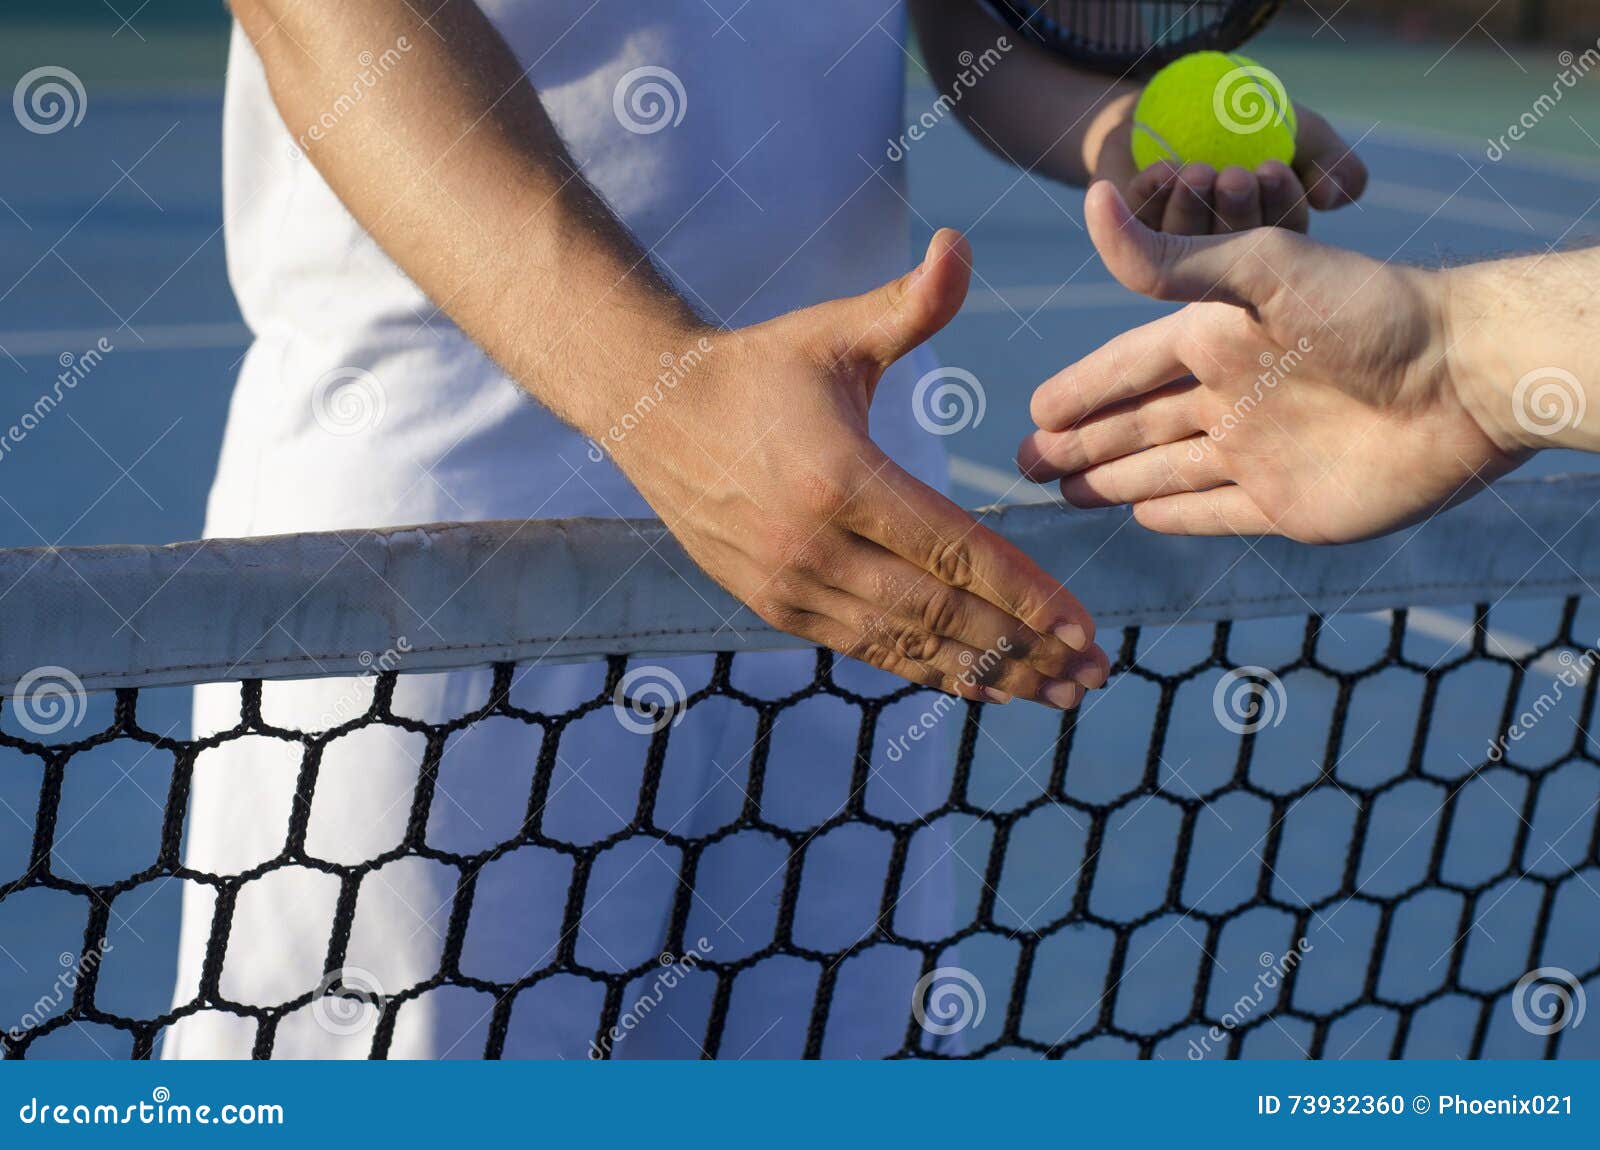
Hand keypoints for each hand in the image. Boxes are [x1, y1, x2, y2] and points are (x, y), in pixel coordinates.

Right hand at [612, 230, 1107, 707]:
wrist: (652, 412)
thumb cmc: (758, 368)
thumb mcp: (833, 333)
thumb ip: (908, 304)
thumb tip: (961, 245)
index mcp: (840, 479)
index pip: (954, 551)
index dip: (1024, 596)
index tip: (1084, 628)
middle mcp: (814, 547)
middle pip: (941, 614)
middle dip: (1025, 649)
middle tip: (1092, 674)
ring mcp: (791, 585)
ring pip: (907, 645)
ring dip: (987, 673)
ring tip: (1055, 693)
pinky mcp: (774, 606)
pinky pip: (866, 649)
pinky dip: (928, 672)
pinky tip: (981, 685)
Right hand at [1018, 184, 1527, 542]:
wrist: (1466, 379)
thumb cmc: (1368, 313)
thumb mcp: (1262, 270)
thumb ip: (1171, 260)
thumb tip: (1092, 199)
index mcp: (1218, 341)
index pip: (1127, 369)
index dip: (1079, 390)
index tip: (1033, 412)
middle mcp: (1231, 397)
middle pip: (1137, 426)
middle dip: (1081, 443)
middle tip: (1029, 463)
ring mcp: (1257, 455)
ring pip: (1166, 470)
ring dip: (1115, 479)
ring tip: (1067, 493)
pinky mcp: (1289, 506)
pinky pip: (1216, 512)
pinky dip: (1177, 515)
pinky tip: (1143, 514)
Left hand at [1094, 101, 1367, 233]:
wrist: (1175, 100)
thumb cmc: (1246, 121)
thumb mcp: (1301, 133)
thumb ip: (1332, 161)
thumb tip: (1332, 197)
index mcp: (1271, 240)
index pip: (1283, 239)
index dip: (1278, 207)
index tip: (1273, 169)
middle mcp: (1223, 256)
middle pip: (1230, 254)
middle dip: (1235, 215)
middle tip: (1232, 177)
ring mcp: (1174, 249)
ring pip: (1182, 247)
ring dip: (1190, 210)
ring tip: (1195, 172)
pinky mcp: (1130, 234)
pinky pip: (1139, 228)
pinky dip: (1151, 198)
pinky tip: (1163, 170)